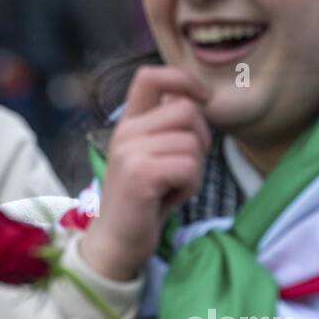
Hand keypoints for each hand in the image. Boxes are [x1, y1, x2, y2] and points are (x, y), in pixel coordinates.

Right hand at [80, 66, 210, 280]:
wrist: (116, 242)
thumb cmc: (143, 201)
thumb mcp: (152, 156)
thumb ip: (167, 128)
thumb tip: (198, 102)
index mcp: (129, 122)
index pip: (151, 76)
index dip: (184, 79)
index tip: (203, 99)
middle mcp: (126, 130)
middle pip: (187, 110)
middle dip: (200, 140)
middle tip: (184, 167)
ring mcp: (130, 151)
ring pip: (192, 142)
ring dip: (195, 170)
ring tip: (173, 187)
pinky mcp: (141, 173)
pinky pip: (189, 167)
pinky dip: (190, 186)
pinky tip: (171, 198)